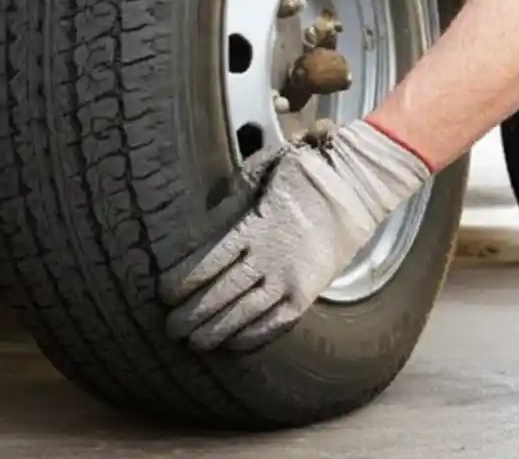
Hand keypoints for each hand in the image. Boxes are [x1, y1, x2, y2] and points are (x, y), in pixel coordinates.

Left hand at [160, 120, 430, 351]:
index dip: (182, 282)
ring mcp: (290, 278)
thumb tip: (199, 228)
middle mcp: (270, 257)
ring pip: (245, 313)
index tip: (164, 293)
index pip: (207, 262)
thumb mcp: (259, 174)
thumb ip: (230, 202)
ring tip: (195, 342)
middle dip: (192, 315)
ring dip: (216, 331)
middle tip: (170, 328)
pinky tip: (233, 343)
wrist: (355, 187)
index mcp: (253, 226)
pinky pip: (276, 322)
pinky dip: (253, 335)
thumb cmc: (303, 175)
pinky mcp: (308, 291)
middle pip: (221, 293)